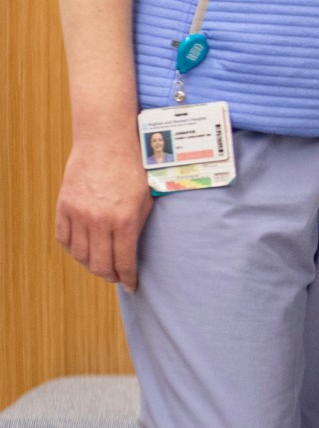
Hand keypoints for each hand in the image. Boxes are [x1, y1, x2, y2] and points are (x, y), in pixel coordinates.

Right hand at [54, 132, 151, 291]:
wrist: (106, 142)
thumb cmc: (132, 167)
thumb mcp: (146, 197)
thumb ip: (138, 225)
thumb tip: (134, 250)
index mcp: (124, 219)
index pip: (124, 260)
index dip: (128, 277)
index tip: (131, 285)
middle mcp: (99, 221)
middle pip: (99, 264)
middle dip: (109, 275)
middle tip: (116, 277)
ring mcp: (78, 215)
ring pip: (80, 255)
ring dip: (90, 264)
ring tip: (100, 265)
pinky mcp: (64, 208)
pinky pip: (64, 239)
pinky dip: (73, 249)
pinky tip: (82, 251)